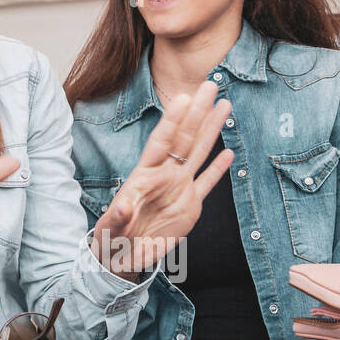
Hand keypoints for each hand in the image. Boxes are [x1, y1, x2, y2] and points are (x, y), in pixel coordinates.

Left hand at [91, 80, 233, 277]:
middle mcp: (164, 176)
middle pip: (184, 138)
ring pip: (199, 153)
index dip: (172, 121)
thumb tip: (122, 206)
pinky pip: (207, 183)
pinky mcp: (190, 206)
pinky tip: (229, 152)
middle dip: (197, 112)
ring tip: (223, 105)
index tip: (182, 98)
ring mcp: (179, 188)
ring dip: (212, 130)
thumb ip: (118, 216)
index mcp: (144, 176)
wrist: (123, 254)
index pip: (161, 142)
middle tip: (209, 85)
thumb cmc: (112, 237)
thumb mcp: (110, 228)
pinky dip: (218, 169)